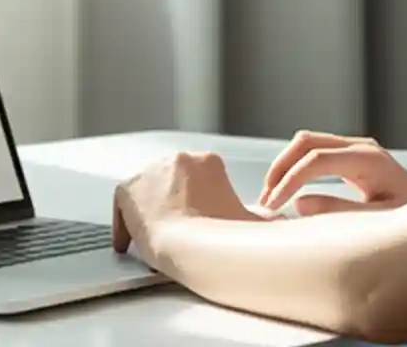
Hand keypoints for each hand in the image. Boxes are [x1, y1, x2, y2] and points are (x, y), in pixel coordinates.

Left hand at [112, 151, 267, 268]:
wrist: (191, 247)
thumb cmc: (222, 237)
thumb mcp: (255, 222)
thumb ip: (267, 216)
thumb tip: (283, 220)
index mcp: (208, 162)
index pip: (199, 177)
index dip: (197, 201)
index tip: (197, 219)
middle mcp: (176, 159)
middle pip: (171, 181)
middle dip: (173, 203)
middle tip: (175, 229)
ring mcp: (149, 172)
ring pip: (147, 191)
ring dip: (149, 210)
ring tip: (154, 236)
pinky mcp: (127, 189)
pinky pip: (123, 203)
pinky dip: (124, 223)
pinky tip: (129, 241)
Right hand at [259, 130, 406, 215]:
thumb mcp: (379, 221)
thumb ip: (340, 211)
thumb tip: (299, 203)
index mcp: (369, 160)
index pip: (317, 159)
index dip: (290, 180)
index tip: (273, 206)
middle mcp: (361, 147)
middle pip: (306, 141)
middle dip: (280, 167)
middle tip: (264, 199)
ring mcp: (357, 149)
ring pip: (307, 143)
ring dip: (285, 166)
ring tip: (271, 197)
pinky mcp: (352, 158)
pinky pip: (315, 153)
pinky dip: (296, 168)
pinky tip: (288, 191)